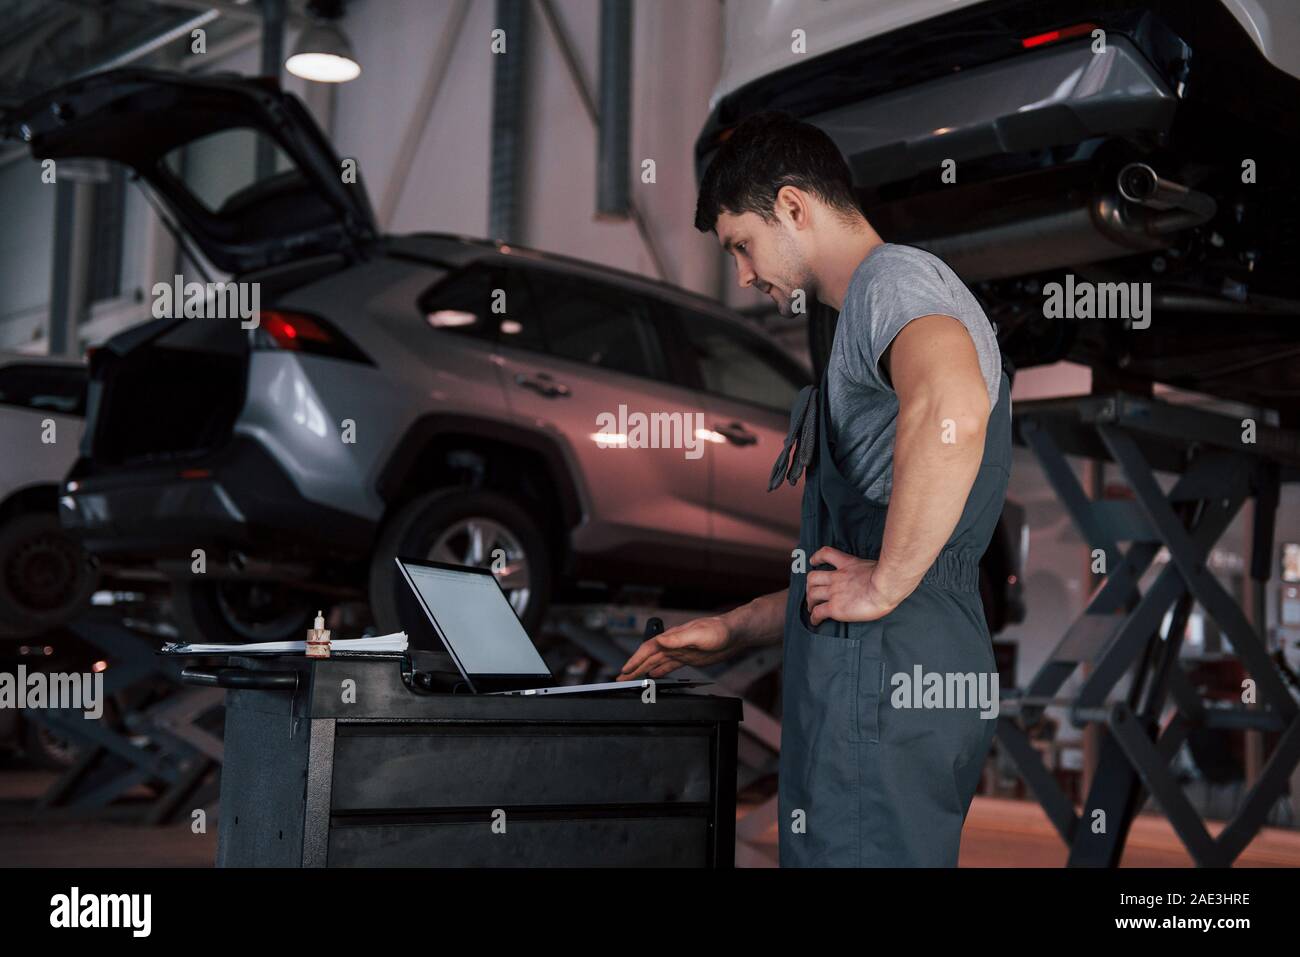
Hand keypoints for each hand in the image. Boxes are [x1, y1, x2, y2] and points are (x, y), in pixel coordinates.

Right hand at [617, 616, 736, 679]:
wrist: (735, 633)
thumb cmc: (720, 630)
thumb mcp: (699, 634)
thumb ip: (679, 638)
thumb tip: (660, 640)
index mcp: (672, 637)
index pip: (648, 649)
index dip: (635, 660)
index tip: (625, 670)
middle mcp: (674, 644)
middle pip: (649, 657)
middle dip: (634, 668)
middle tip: (621, 679)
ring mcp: (681, 651)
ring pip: (657, 662)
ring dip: (644, 670)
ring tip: (633, 679)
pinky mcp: (689, 657)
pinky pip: (669, 666)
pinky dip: (659, 671)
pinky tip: (654, 675)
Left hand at [805, 546, 902, 624]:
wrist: (886, 587)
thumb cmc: (888, 577)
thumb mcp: (876, 565)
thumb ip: (869, 569)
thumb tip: (877, 574)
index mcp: (847, 564)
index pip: (826, 554)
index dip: (817, 557)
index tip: (814, 561)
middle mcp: (837, 577)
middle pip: (812, 577)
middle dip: (809, 586)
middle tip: (812, 592)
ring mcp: (834, 593)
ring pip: (812, 594)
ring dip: (809, 601)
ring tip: (811, 607)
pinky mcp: (835, 608)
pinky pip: (818, 612)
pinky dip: (814, 617)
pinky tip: (815, 621)